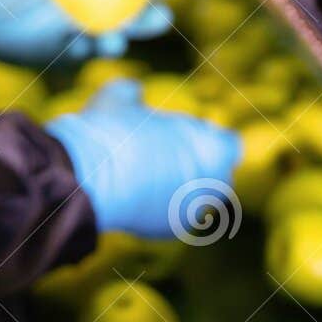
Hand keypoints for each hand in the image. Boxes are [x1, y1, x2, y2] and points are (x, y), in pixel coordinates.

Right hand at [44, 80, 241, 237]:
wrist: (92, 178)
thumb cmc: (111, 132)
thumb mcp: (122, 99)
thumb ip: (135, 94)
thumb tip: (134, 91)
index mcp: (213, 148)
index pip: (229, 145)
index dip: (209, 138)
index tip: (188, 134)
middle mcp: (212, 184)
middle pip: (219, 175)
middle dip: (201, 166)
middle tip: (171, 154)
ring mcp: (194, 210)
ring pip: (198, 199)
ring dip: (182, 188)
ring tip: (152, 174)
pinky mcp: (172, 230)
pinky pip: (175, 216)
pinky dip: (163, 207)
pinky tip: (138, 195)